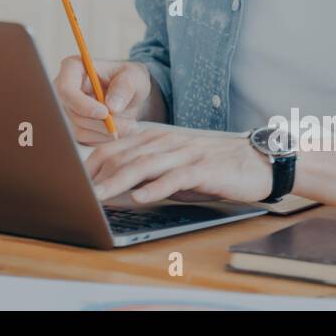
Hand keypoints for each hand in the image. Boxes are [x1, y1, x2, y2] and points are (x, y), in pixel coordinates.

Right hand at [52, 56, 150, 143]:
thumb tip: (111, 106)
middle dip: (102, 123)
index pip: (66, 90)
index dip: (83, 104)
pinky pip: (86, 140)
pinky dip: (105, 138)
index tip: (106, 113)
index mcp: (73, 69)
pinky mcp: (73, 127)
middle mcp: (65, 90)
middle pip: (74, 114)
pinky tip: (119, 129)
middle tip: (130, 125)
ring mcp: (67, 110)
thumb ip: (124, 87)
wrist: (131, 96)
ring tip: (130, 126)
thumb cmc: (130, 79)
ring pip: (80, 131)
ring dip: (107, 132)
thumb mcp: (134, 76)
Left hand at [84, 123, 272, 204]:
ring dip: (119, 181)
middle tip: (78, 191)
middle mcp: (168, 142)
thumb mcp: (179, 166)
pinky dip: (156, 187)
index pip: (118, 147)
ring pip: (145, 165)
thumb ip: (153, 172)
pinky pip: (175, 177)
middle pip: (126, 155)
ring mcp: (186, 154)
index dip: (95, 163)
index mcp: (159, 139)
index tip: (76, 180)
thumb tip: (125, 190)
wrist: (258, 161)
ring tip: (99, 195)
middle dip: (99, 175)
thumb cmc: (216, 167)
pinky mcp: (204, 168)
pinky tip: (141, 196)